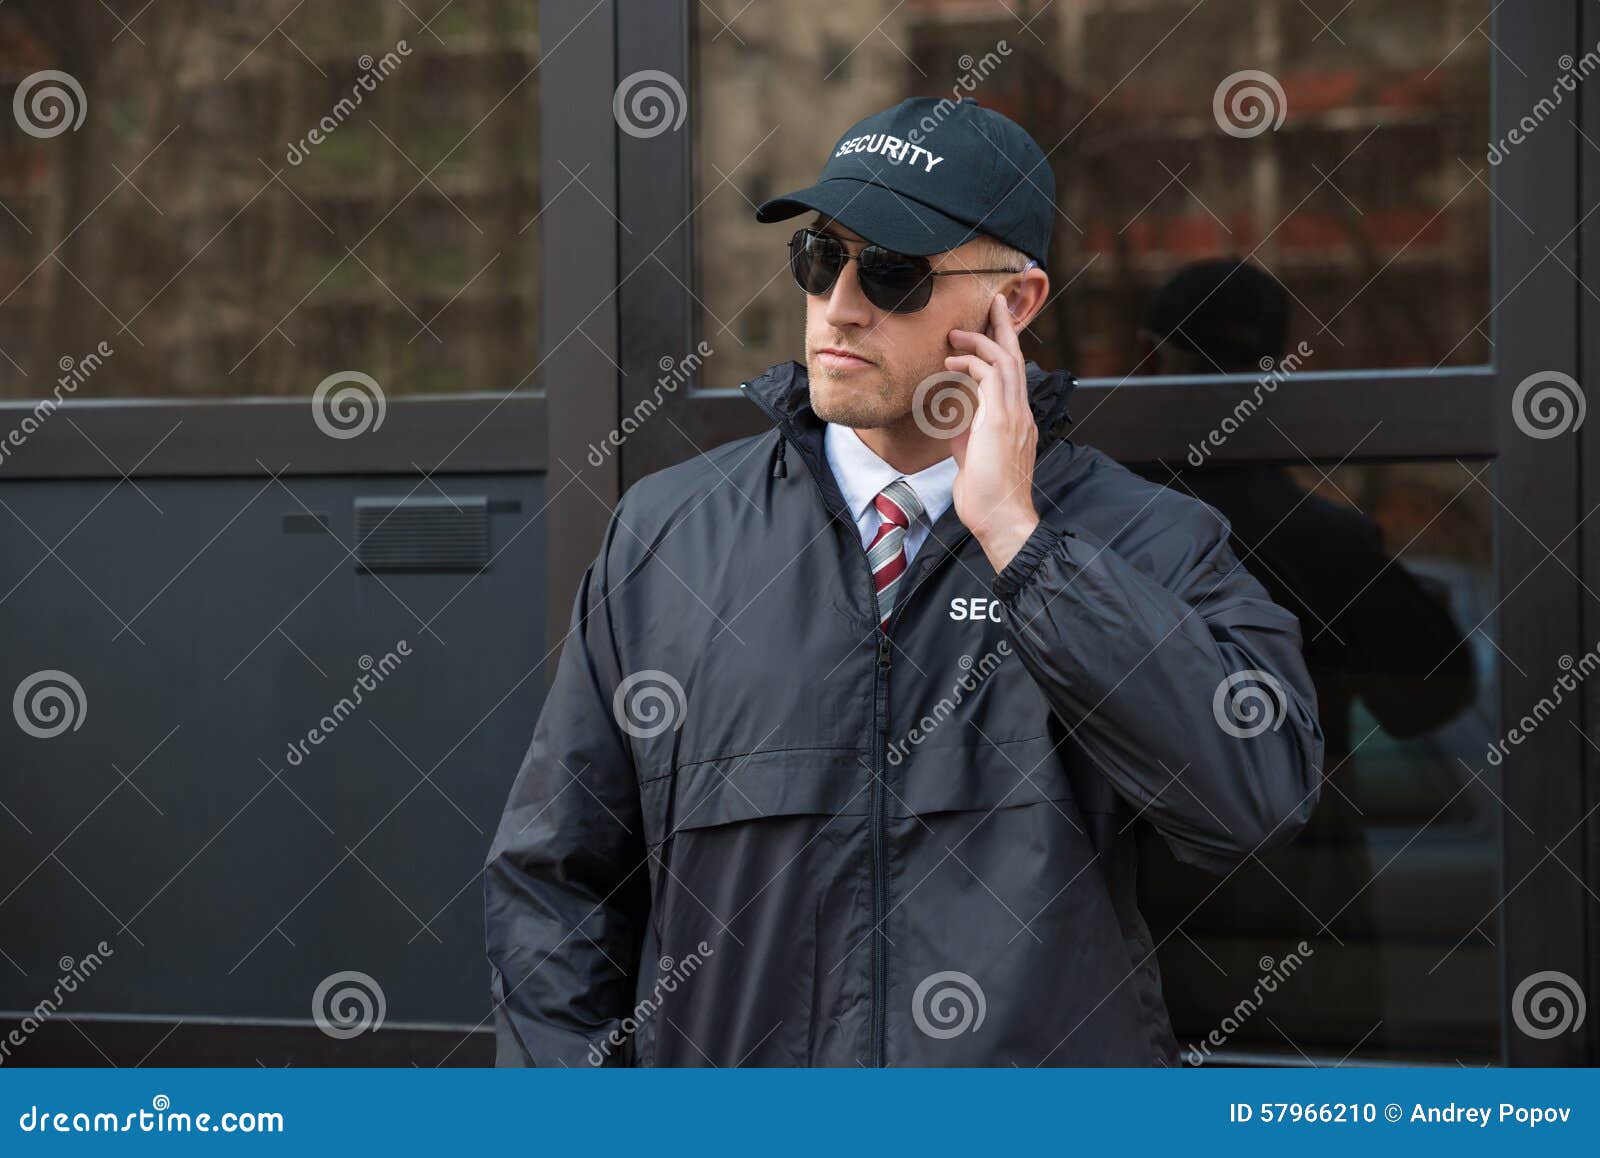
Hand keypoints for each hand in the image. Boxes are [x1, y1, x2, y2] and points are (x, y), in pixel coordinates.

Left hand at [945, 292, 1040, 573]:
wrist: (1001, 518)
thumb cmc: (988, 498)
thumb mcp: (972, 459)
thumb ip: (966, 437)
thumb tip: (954, 423)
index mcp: (1017, 422)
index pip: (1013, 376)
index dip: (1003, 350)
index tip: (991, 331)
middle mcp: (1021, 413)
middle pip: (1016, 357)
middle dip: (1004, 327)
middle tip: (994, 301)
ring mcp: (1015, 414)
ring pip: (1006, 359)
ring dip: (983, 338)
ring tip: (958, 331)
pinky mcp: (1002, 418)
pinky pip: (990, 374)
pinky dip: (971, 361)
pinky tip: (951, 361)